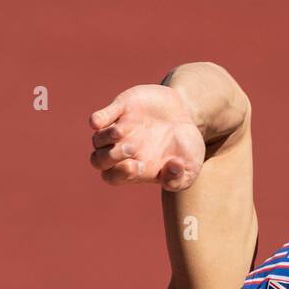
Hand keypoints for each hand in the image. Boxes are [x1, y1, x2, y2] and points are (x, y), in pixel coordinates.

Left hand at [88, 83, 205, 190]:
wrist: (187, 116)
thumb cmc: (187, 148)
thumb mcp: (191, 168)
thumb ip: (179, 179)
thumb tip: (172, 167)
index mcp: (137, 169)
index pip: (114, 177)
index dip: (120, 174)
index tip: (140, 166)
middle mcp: (124, 152)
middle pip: (99, 161)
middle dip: (109, 157)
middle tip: (131, 148)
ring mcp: (120, 130)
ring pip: (97, 140)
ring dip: (104, 138)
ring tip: (122, 131)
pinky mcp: (121, 109)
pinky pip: (99, 118)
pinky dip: (97, 119)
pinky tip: (105, 121)